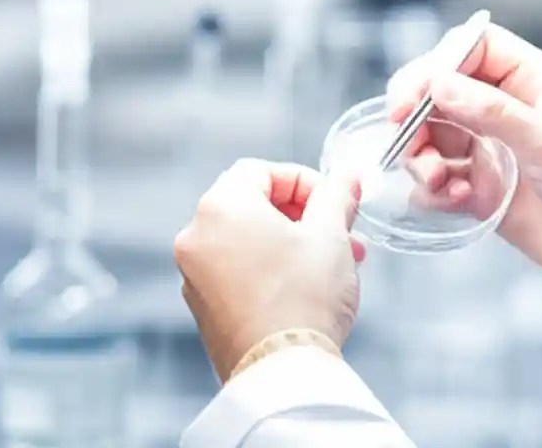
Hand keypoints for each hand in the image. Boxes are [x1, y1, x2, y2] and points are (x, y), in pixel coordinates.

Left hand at [173, 159, 364, 382]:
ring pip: (248, 239)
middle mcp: (197, 236)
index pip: (262, 170)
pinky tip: (307, 287)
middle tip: (340, 231)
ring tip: (333, 263)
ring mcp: (195, 274)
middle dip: (303, 214)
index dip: (305, 180)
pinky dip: (270, 268)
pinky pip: (238, 270)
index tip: (334, 199)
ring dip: (291, 242)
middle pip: (253, 203)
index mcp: (221, 207)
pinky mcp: (204, 306)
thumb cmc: (304, 299)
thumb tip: (346, 178)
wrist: (283, 371)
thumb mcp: (331, 235)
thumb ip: (337, 196)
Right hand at [387, 23, 541, 290]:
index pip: (470, 49)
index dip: (436, 64)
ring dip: (421, 157)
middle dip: (416, 113)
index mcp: (532, 81)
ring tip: (437, 180)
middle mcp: (507, 110)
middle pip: (440, 92)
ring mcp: (494, 150)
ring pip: (432, 138)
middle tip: (404, 136)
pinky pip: (440, 181)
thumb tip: (438, 83)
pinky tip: (456, 201)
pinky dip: (434, 190)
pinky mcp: (486, 190)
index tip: (413, 95)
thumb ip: (491, 112)